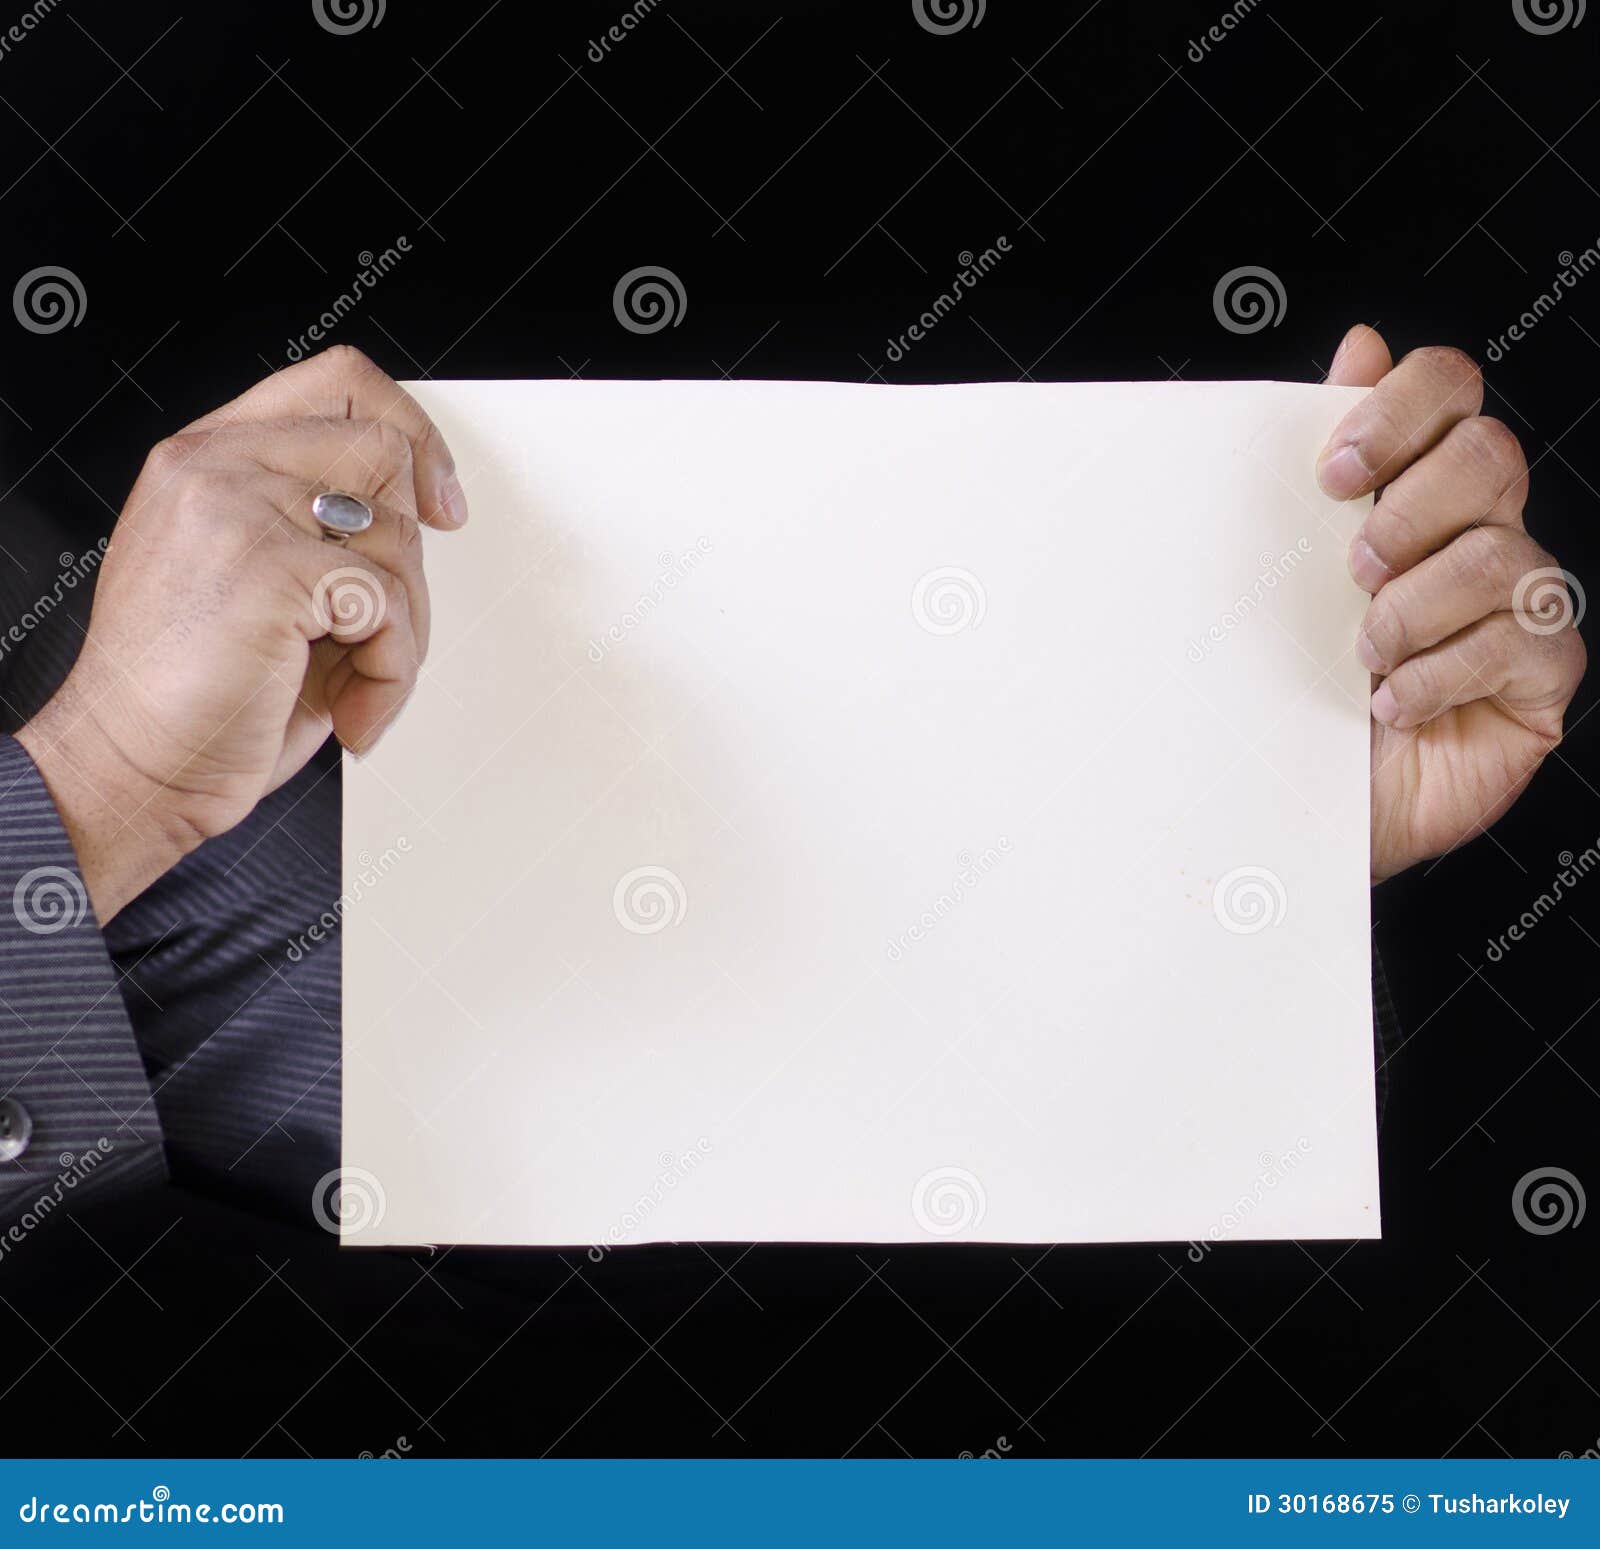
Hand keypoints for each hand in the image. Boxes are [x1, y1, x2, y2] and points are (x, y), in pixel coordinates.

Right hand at [16, 346, 464, 920]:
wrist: (129, 770)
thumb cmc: (193, 695)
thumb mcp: (257, 578)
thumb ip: (319, 520)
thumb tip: (424, 505)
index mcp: (208, 457)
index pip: (338, 383)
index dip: (413, 432)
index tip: (442, 506)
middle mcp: (215, 466)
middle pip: (386, 454)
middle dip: (411, 559)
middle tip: (382, 635)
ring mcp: (238, 508)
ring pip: (399, 538)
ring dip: (401, 634)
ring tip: (353, 687)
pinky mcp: (272, 568)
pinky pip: (390, 606)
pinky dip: (391, 674)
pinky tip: (350, 714)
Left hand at [1320, 325, 1585, 881]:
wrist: (1298, 795)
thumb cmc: (1294, 679)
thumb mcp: (1286, 571)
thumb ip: (1327, 464)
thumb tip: (1359, 344)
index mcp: (1419, 486)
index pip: (1449, 390)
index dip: (1399, 411)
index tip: (1330, 474)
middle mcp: (1480, 529)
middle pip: (1488, 456)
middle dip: (1408, 512)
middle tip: (1350, 571)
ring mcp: (1520, 600)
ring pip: (1497, 554)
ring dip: (1411, 609)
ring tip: (1362, 655)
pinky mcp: (1541, 675)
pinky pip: (1517, 642)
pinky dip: (1439, 674)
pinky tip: (1394, 704)